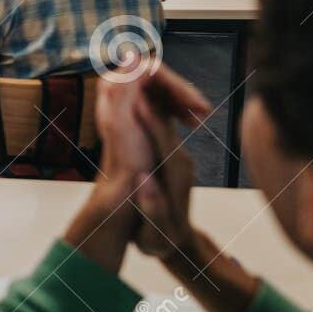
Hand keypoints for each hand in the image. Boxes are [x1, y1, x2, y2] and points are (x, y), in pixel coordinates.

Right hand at [94, 58, 209, 260]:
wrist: (179, 243)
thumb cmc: (163, 242)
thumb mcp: (157, 237)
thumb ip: (154, 209)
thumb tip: (142, 180)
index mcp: (175, 176)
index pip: (163, 140)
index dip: (149, 119)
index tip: (135, 99)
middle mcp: (181, 158)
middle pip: (169, 118)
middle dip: (154, 93)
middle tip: (131, 70)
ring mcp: (178, 152)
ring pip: (168, 113)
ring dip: (153, 90)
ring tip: (131, 68)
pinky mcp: (172, 150)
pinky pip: (164, 117)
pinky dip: (152, 99)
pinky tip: (135, 86)